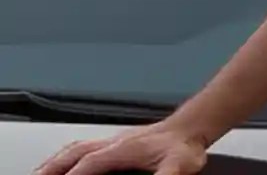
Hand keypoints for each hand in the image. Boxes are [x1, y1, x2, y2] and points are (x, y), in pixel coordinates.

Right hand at [33, 122, 207, 174]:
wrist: (193, 127)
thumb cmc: (185, 146)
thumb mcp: (178, 166)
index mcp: (123, 149)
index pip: (88, 164)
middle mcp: (114, 142)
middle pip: (74, 153)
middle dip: (53, 166)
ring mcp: (115, 140)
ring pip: (77, 147)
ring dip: (57, 160)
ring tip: (42, 172)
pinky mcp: (119, 141)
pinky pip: (85, 146)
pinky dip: (70, 155)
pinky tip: (69, 162)